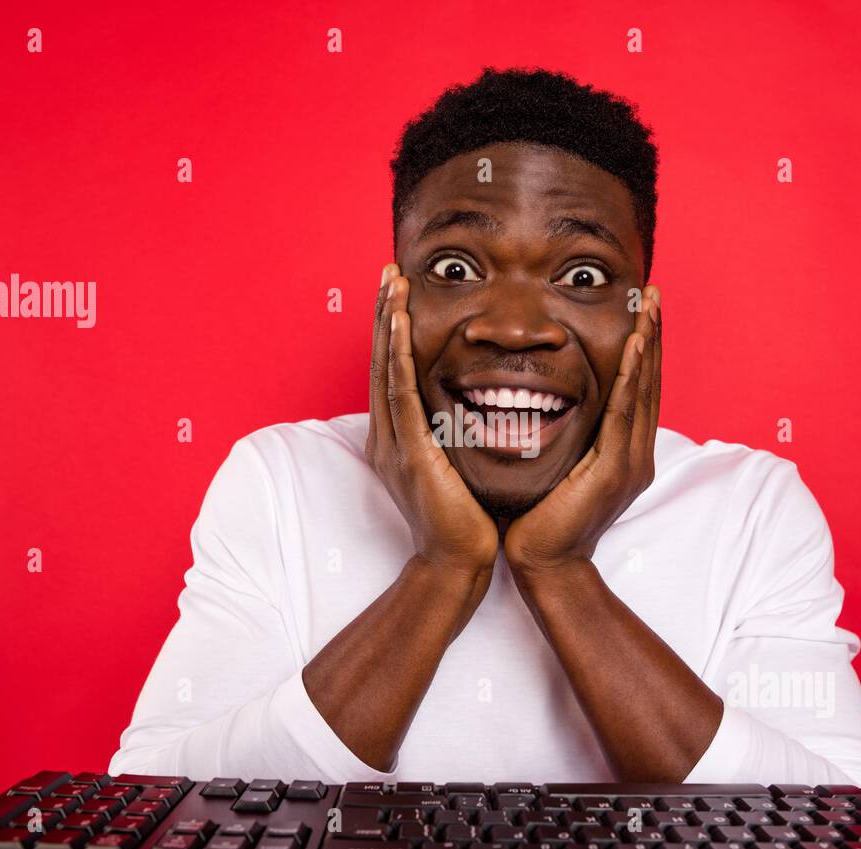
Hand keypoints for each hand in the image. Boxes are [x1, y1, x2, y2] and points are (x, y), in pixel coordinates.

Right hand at [366, 263, 500, 575]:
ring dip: (386, 322)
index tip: (400, 293)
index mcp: (398, 438)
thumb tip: (480, 408)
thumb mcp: (458, 467)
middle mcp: (388, 435)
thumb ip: (456, 437)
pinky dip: (395, 355)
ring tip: (392, 283)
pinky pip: (399, 392)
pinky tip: (397, 324)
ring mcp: (393, 442)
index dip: (392, 331)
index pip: (393, 372)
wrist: (457, 564)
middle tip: (390, 271)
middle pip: (381, 362)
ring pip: (385, 369)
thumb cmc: (465, 521)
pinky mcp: (408, 450)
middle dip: (384, 315)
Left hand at [503, 285, 660, 575]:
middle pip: (649, 382)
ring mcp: (631, 463)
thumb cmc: (539, 517)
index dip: (642, 347)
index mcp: (625, 452)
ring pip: (644, 392)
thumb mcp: (557, 464)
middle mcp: (636, 454)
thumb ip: (564, 435)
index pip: (637, 389)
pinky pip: (626, 415)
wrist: (543, 563)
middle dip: (652, 335)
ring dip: (647, 345)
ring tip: (649, 307)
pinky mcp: (615, 472)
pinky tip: (633, 349)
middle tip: (652, 293)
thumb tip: (540, 398)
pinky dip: (632, 378)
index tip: (639, 309)